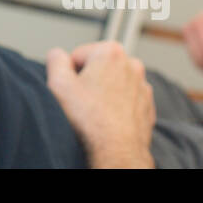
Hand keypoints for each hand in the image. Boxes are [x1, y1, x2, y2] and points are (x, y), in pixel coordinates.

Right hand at [46, 41, 155, 167]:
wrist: (116, 151)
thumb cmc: (90, 119)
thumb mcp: (58, 83)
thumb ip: (55, 59)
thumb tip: (58, 55)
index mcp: (111, 51)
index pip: (78, 55)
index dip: (70, 74)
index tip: (72, 90)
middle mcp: (132, 64)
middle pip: (98, 68)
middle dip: (89, 81)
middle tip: (83, 102)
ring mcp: (142, 86)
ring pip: (113, 84)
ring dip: (103, 94)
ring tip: (95, 113)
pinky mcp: (147, 106)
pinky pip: (125, 101)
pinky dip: (116, 108)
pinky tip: (108, 120)